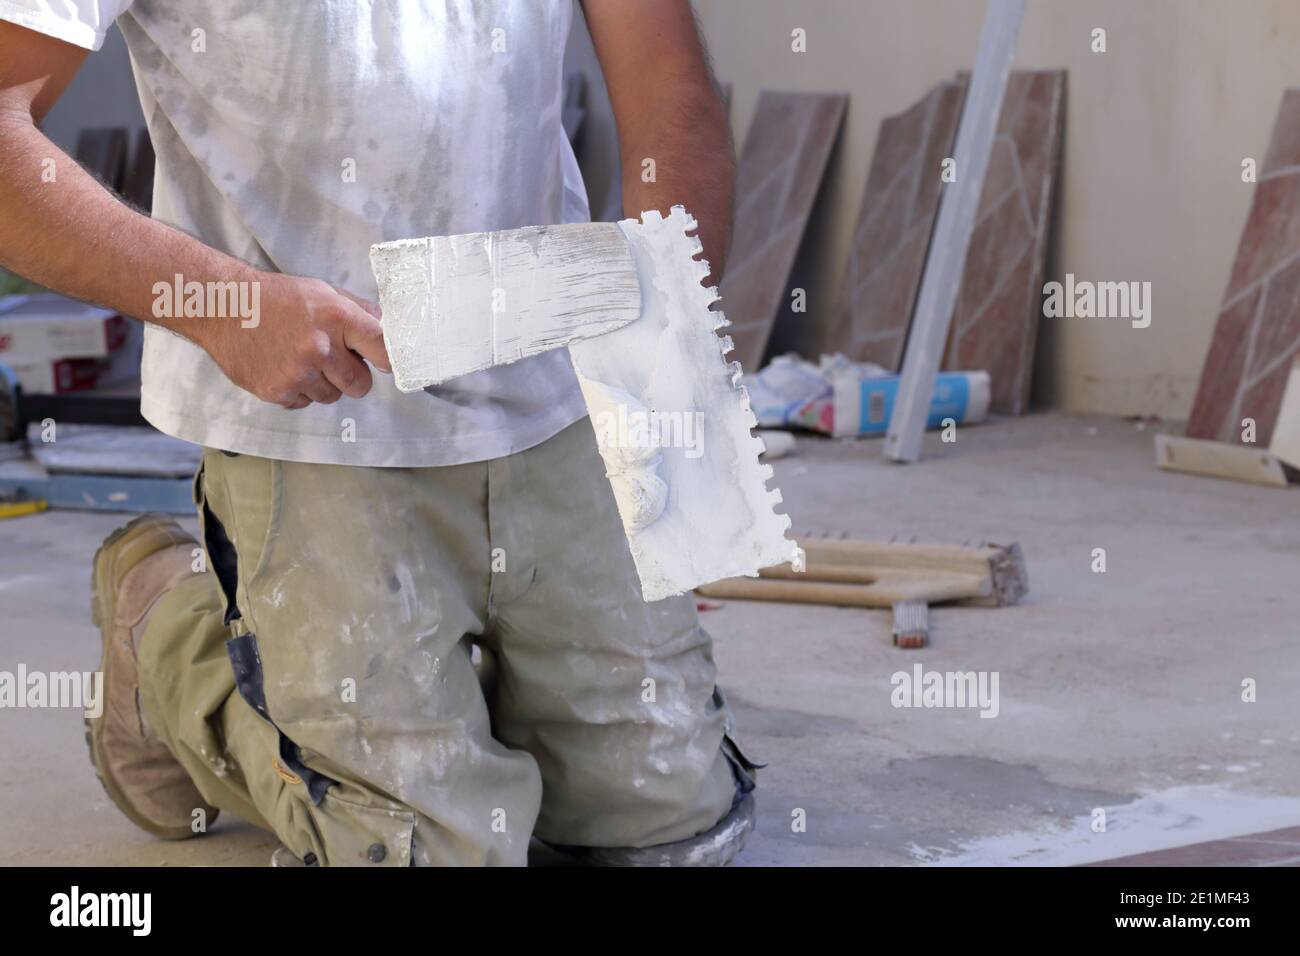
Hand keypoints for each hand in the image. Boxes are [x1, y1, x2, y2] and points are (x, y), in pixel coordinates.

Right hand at [196, 274, 390, 409]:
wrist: (224, 306)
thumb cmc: (277, 298)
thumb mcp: (322, 292)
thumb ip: (359, 311)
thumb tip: (391, 328)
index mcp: (336, 317)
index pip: (383, 349)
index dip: (387, 359)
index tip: (385, 363)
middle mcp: (320, 347)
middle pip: (362, 384)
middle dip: (353, 376)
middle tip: (334, 360)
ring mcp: (298, 372)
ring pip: (333, 396)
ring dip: (323, 383)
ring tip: (301, 359)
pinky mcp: (278, 391)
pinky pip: (304, 403)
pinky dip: (298, 391)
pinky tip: (283, 367)